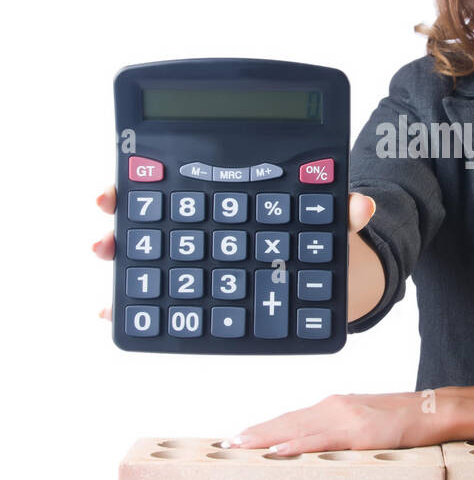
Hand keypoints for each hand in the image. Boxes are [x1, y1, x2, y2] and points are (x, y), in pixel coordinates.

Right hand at [92, 188, 378, 322]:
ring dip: (121, 252)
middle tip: (109, 213)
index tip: (131, 168)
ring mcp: (193, 258)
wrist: (321, 286)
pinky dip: (130, 306)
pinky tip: (113, 313)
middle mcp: (201, 220)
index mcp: (227, 190)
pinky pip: (159, 297)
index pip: (180, 170)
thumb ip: (341, 214)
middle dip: (123, 209)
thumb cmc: (314, 240)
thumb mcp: (329, 223)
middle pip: (152, 207)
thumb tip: (362, 207)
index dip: (150, 166)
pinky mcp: (194, 297)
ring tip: (107, 253)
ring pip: (148, 250)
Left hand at [226, 390, 454, 453]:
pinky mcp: (360, 432)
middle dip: (255, 433)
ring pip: (296, 428)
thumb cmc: (403, 420)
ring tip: (239, 446)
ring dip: (265, 438)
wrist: (435, 410)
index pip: (291, 417)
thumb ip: (341, 431)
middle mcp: (334, 406)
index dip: (263, 427)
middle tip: (225, 444)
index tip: (238, 437)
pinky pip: (322, 440)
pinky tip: (278, 451)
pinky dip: (297, 445)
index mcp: (334, 406)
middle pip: (286, 421)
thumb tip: (319, 448)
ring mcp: (346, 418)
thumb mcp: (366, 422)